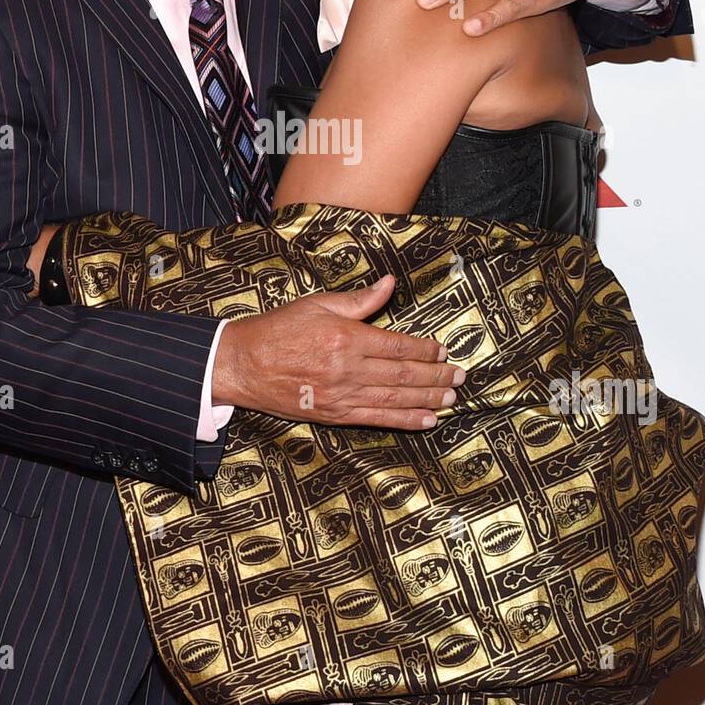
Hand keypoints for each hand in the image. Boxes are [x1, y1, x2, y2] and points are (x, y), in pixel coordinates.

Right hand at [211, 274, 465, 430]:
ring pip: (396, 399)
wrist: (243, 365)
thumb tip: (390, 284)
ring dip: (428, 400)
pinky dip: (405, 420)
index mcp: (346, 338)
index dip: (425, 350)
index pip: (397, 345)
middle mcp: (348, 369)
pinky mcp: (334, 415)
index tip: (444, 351)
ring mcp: (342, 395)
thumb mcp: (317, 305)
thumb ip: (359, 300)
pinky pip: (377, 419)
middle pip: (403, 375)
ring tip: (452, 399)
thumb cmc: (278, 329)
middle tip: (461, 377)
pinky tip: (426, 420)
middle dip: (436, 377)